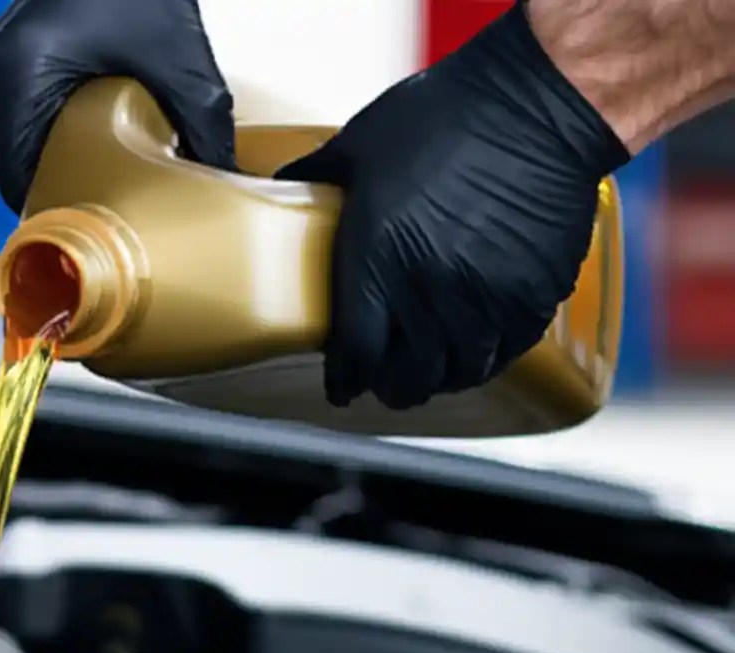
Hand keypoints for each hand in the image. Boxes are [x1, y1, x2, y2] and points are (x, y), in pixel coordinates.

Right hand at [0, 0, 236, 213]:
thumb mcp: (178, 59)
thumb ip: (204, 126)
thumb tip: (224, 187)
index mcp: (15, 75)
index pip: (20, 180)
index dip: (61, 209)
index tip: (102, 226)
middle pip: (16, 174)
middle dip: (64, 190)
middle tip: (118, 195)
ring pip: (10, 161)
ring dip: (53, 168)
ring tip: (102, 161)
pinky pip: (5, 140)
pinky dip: (40, 146)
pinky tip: (79, 141)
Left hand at [276, 3, 629, 410]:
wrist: (537, 103)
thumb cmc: (444, 116)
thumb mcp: (357, 145)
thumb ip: (312, 177)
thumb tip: (278, 187)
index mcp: (377, 258)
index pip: (354, 353)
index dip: (344, 379)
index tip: (340, 385)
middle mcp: (430, 290)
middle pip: (406, 377)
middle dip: (390, 386)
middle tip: (384, 382)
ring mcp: (487, 298)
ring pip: (457, 371)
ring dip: (438, 378)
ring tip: (428, 372)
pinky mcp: (535, 294)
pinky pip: (506, 351)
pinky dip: (486, 358)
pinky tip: (474, 350)